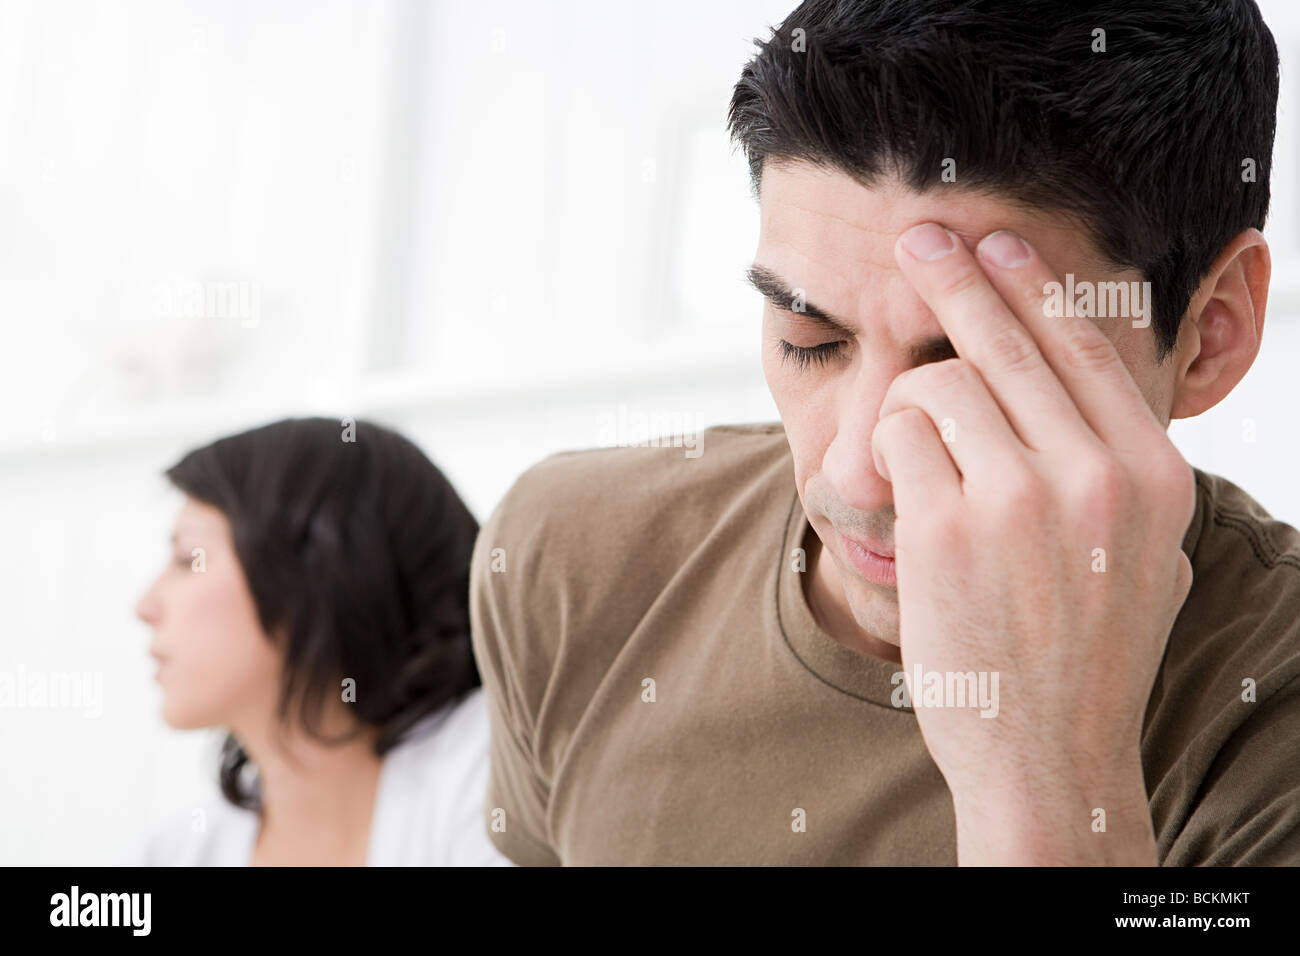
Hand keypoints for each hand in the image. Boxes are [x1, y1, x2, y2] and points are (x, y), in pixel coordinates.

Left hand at [873, 223, 1195, 863]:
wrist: (1047, 758)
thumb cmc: (1086, 657)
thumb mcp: (1146, 558)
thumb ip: (1124, 474)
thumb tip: (1089, 393)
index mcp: (1153, 476)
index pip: (1088, 348)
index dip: (1036, 288)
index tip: (1002, 246)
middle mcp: (1096, 475)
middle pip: (1010, 340)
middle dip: (956, 276)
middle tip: (920, 238)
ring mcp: (1019, 499)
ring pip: (941, 384)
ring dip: (914, 406)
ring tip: (918, 461)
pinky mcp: (944, 527)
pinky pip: (897, 436)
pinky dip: (887, 451)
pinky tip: (898, 492)